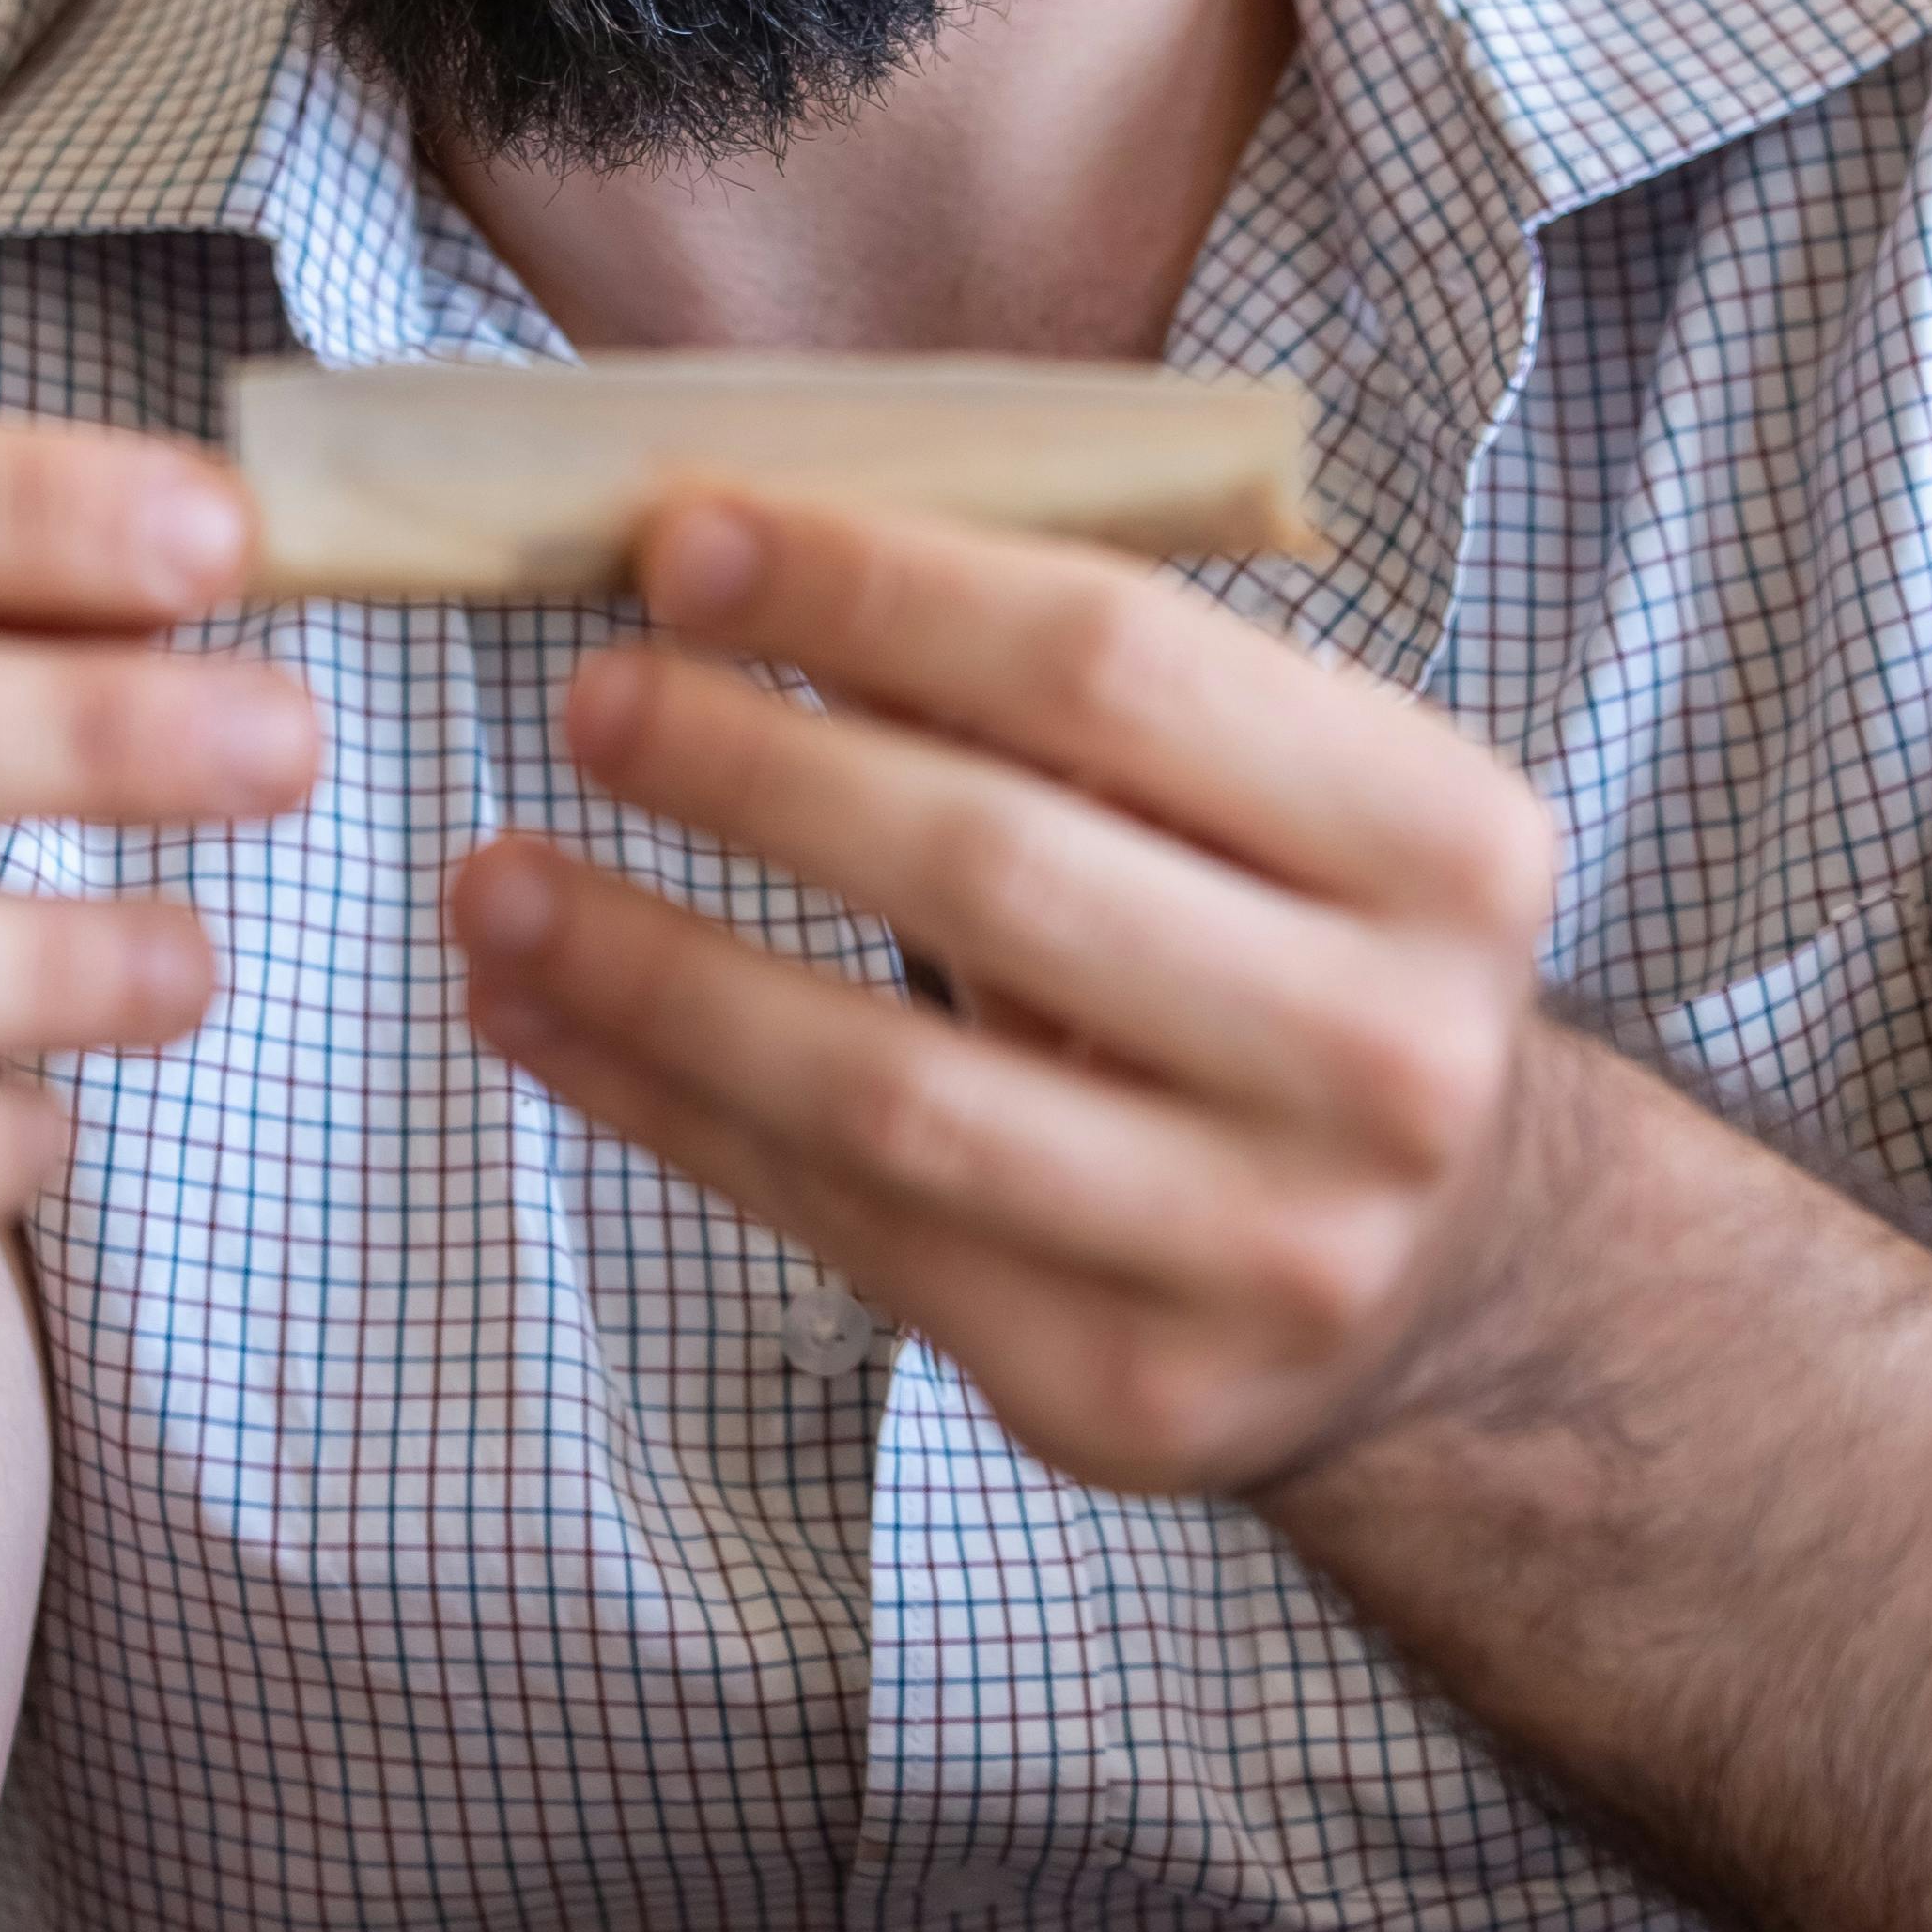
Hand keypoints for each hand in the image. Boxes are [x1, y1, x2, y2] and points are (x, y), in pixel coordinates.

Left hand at [446, 490, 1556, 1494]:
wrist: (1438, 1274)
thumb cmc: (1287, 959)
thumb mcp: (1255, 799)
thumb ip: (1047, 690)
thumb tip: (732, 559)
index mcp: (1442, 843)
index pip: (1110, 663)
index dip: (876, 590)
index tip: (688, 540)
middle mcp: (1390, 1057)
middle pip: (995, 867)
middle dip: (753, 769)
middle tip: (588, 698)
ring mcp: (1267, 1249)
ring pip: (890, 1087)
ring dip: (654, 967)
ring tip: (490, 880)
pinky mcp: (1127, 1391)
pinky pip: (844, 1226)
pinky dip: (662, 1108)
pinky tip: (536, 1019)